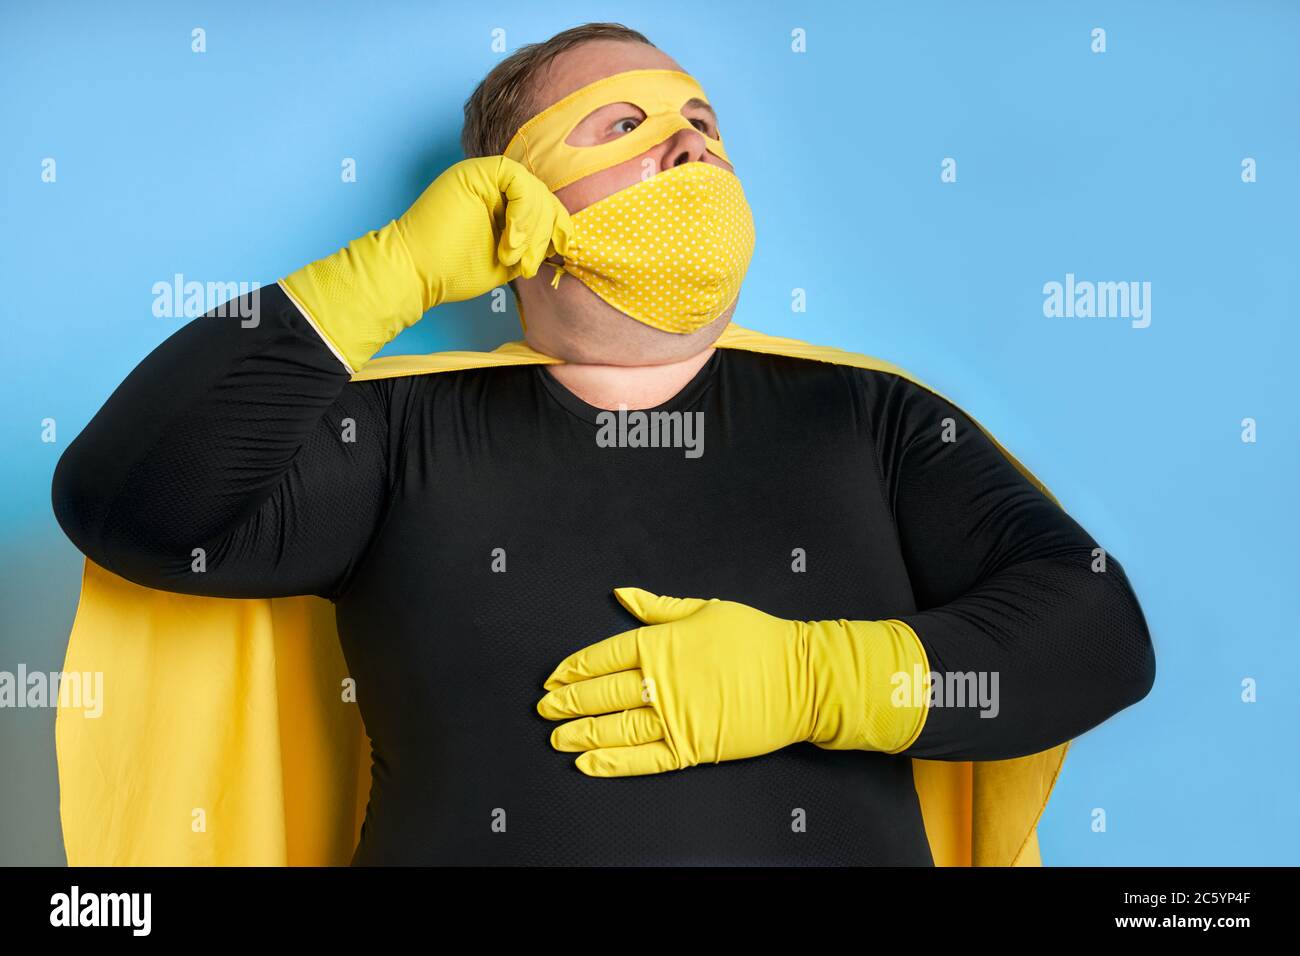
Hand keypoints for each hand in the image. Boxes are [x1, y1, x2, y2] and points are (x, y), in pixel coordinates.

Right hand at [396, 155, 572, 309]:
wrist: (417, 273)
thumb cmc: (454, 271)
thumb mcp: (508, 261)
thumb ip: (532, 246)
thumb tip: (564, 243)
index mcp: (502, 205)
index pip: (544, 205)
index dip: (559, 225)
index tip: (562, 251)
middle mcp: (494, 187)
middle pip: (543, 196)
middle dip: (544, 232)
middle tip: (527, 265)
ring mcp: (484, 177)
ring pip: (533, 189)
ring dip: (531, 227)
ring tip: (512, 256)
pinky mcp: (474, 171)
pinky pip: (517, 178)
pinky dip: (522, 210)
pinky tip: (511, 238)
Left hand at [535, 587, 929, 777]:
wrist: (802, 677)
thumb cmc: (757, 638)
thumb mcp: (706, 608)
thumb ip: (657, 607)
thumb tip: (621, 593)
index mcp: (662, 642)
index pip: (604, 656)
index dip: (575, 668)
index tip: (555, 677)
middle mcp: (662, 680)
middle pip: (602, 693)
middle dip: (568, 701)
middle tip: (544, 708)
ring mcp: (676, 716)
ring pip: (615, 727)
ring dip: (581, 732)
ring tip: (556, 737)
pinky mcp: (693, 746)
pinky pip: (644, 758)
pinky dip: (613, 762)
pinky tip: (588, 763)